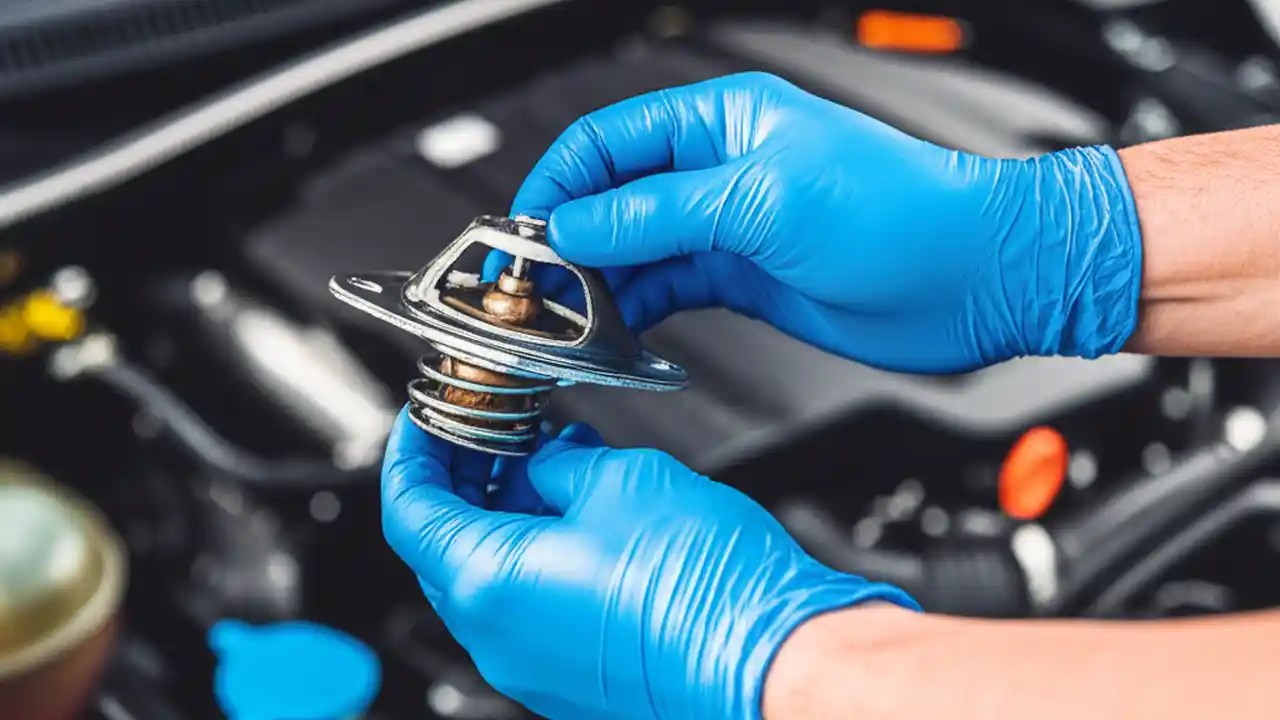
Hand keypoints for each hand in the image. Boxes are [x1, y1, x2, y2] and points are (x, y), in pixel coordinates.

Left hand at [381, 409, 916, 718]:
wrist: (774, 663)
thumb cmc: (707, 587)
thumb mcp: (621, 482)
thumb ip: (560, 467)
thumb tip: (542, 463)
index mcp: (489, 582)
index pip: (409, 509)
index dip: (411, 451)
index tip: (430, 416)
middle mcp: (499, 638)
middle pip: (445, 545)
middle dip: (464, 478)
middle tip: (496, 429)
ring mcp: (535, 667)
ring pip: (492, 575)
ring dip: (508, 514)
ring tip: (553, 462)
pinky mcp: (575, 679)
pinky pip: (531, 608)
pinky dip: (539, 554)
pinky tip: (583, 513)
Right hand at [511, 72, 1142, 372]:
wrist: (975, 277)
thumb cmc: (901, 212)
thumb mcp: (765, 199)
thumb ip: (661, 211)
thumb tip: (579, 224)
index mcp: (721, 121)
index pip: (608, 142)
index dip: (559, 184)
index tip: (524, 232)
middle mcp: (718, 170)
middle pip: (614, 196)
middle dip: (571, 238)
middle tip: (537, 286)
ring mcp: (729, 227)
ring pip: (636, 249)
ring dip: (600, 281)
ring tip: (570, 315)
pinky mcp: (743, 278)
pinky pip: (669, 289)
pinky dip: (637, 310)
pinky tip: (618, 330)